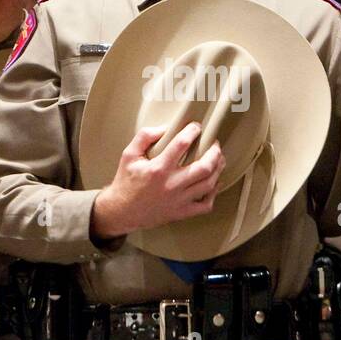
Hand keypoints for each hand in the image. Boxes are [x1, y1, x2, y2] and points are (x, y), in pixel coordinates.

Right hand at [90, 122, 224, 240]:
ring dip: (218, 169)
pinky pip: (206, 205)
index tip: (196, 127)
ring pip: (208, 184)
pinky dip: (214, 194)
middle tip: (215, 144)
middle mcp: (171, 184)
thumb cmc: (126, 182)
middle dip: (214, 152)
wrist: (121, 212)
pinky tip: (214, 183)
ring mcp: (178, 200)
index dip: (193, 131)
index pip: (181, 144)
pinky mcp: (181, 212)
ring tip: (219, 159)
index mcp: (158, 168)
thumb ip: (144, 137)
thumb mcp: (129, 155)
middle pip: (204, 166)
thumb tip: (164, 128)